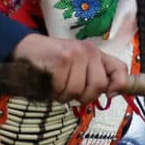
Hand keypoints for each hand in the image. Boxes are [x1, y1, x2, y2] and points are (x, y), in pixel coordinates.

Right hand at [12, 34, 130, 103]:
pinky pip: (62, 88)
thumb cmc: (52, 61)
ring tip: (55, 85)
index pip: (119, 69)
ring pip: (77, 91)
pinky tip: (48, 83)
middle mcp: (89, 52)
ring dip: (63, 95)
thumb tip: (111, 94)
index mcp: (96, 54)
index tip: (109, 94)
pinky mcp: (61, 60)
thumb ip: (93, 77)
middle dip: (83, 96)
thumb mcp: (77, 66)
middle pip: (98, 86)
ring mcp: (75, 55)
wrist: (25, 47)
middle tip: (70, 91)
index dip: (119, 85)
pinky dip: (52, 92)